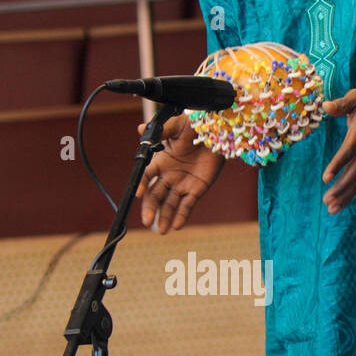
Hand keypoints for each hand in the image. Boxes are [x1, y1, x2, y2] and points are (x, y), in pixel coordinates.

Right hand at [136, 114, 224, 232]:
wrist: (217, 132)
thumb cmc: (194, 125)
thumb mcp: (177, 125)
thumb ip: (161, 130)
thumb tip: (141, 129)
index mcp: (160, 161)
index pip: (146, 176)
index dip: (141, 184)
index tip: (137, 193)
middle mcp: (168, 175)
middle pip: (155, 195)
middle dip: (151, 208)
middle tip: (147, 222)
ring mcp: (182, 184)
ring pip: (170, 204)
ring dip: (165, 217)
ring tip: (162, 230)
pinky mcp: (197, 189)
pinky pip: (188, 205)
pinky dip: (182, 215)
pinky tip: (177, 225)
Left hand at [320, 88, 355, 212]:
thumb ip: (342, 104)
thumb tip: (326, 106)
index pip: (348, 150)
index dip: (337, 164)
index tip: (325, 178)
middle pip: (354, 172)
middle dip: (341, 188)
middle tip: (326, 201)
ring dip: (346, 195)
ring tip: (331, 209)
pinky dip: (351, 193)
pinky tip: (340, 204)